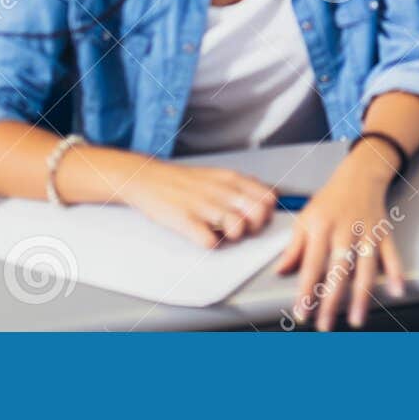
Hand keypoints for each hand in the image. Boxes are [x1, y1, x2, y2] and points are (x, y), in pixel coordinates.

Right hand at [120, 159, 277, 249]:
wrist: (149, 179)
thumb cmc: (186, 182)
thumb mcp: (218, 175)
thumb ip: (242, 186)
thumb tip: (268, 198)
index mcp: (232, 179)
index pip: (269, 197)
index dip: (267, 211)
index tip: (256, 216)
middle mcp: (222, 191)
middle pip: (258, 215)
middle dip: (254, 227)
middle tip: (240, 228)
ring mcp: (204, 206)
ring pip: (238, 229)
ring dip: (233, 237)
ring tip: (221, 232)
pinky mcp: (186, 221)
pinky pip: (210, 242)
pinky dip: (210, 243)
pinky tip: (203, 235)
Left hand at [275, 149, 404, 329]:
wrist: (358, 176)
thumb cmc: (329, 200)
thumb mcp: (304, 218)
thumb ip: (293, 247)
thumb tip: (280, 271)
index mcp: (321, 227)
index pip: (311, 264)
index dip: (306, 290)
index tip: (302, 312)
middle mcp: (345, 230)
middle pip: (338, 270)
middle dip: (331, 300)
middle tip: (325, 325)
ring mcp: (367, 231)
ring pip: (366, 266)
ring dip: (361, 295)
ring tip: (356, 319)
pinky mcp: (384, 232)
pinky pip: (391, 254)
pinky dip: (396, 272)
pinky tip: (398, 290)